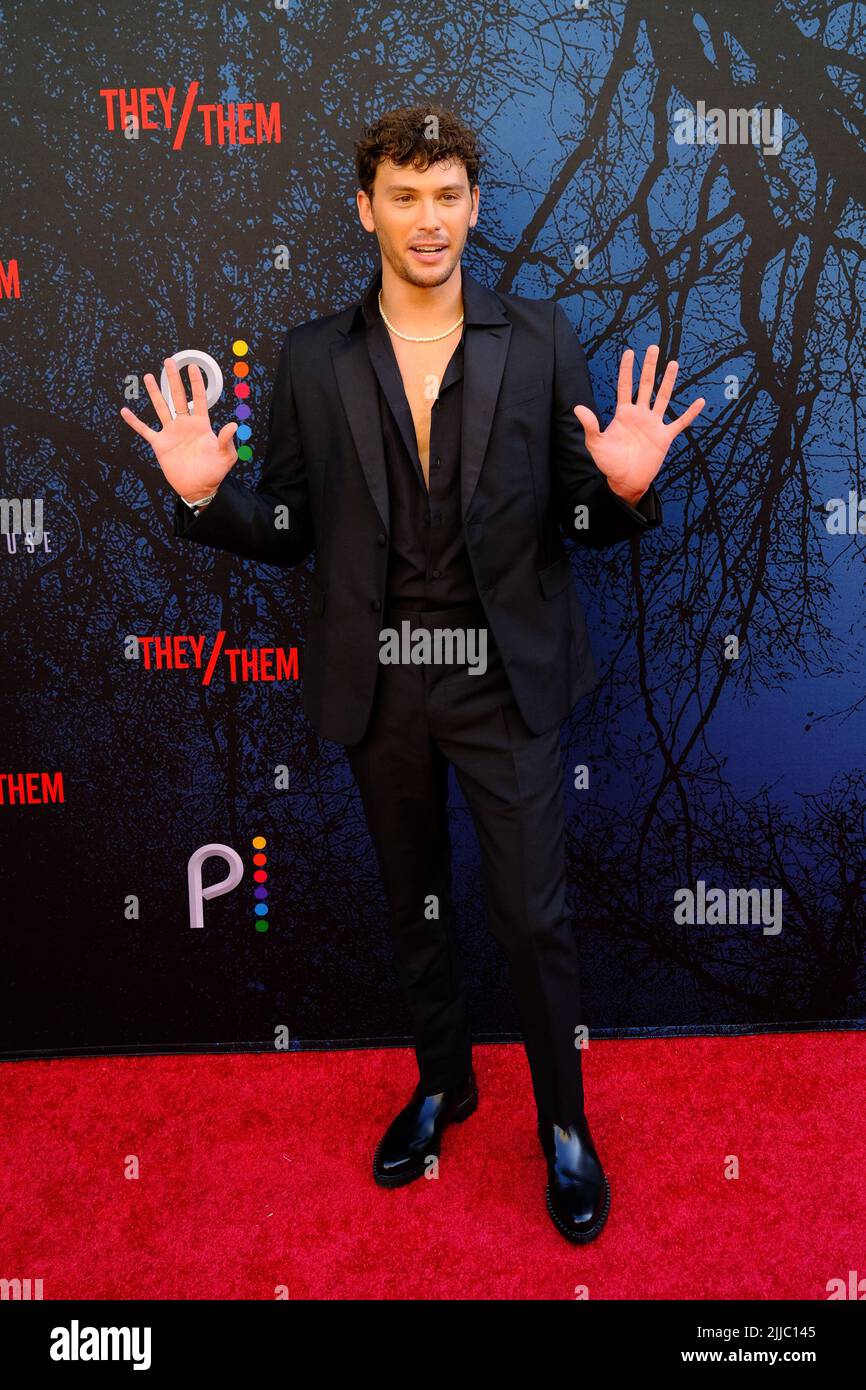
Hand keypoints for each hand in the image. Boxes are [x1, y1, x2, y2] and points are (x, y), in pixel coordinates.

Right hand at [120, 358, 238, 498]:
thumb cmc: (214, 472)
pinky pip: (145, 430)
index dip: (196, 383)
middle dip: (173, 379)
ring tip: (149, 377)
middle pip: (177, 397)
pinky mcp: (160, 444)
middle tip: (169, 362)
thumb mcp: (225, 456)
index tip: (192, 367)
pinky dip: (135, 422)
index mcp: (201, 425)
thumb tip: (233, 425)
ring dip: (155, 393)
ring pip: (161, 408)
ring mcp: (171, 433)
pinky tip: (126, 411)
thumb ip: (227, 440)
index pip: (198, 399)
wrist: (198, 488)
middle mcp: (184, 425)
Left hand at [573, 345, 704, 504]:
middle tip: (653, 347)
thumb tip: (578, 407)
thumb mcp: (596, 443)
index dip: (626, 369)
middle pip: (645, 385)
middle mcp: (640, 414)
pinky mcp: (665, 437)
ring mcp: (653, 424)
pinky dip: (690, 413)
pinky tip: (700, 401)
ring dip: (669, 381)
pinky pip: (680, 422)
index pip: (625, 386)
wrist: (625, 481)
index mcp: (623, 413)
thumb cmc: (609, 463)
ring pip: (663, 397)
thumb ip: (590, 425)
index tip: (629, 351)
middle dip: (649, 367)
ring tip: (674, 363)